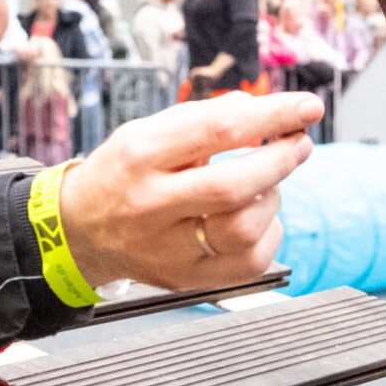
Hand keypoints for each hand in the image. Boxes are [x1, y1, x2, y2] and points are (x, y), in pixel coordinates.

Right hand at [57, 92, 317, 292]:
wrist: (79, 231)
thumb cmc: (121, 175)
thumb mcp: (146, 132)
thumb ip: (201, 118)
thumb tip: (258, 108)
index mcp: (141, 155)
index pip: (218, 129)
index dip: (273, 115)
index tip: (307, 107)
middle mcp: (151, 204)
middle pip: (235, 186)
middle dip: (281, 159)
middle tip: (297, 143)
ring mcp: (167, 248)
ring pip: (245, 229)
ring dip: (271, 198)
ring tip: (264, 184)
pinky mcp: (186, 278)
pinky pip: (249, 262)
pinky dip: (268, 234)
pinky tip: (256, 218)